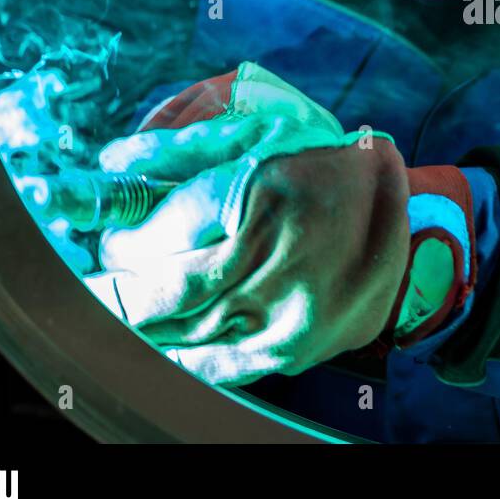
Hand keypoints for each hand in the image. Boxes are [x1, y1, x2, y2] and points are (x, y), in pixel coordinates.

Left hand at [84, 64, 410, 385]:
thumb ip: (187, 146)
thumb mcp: (263, 132)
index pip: (159, 236)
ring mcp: (288, 313)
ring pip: (188, 333)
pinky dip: (180, 359)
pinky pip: (220, 366)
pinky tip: (157, 348)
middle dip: (116, 293)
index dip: (120, 244)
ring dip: (142, 327)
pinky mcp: (296, 346)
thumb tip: (114, 163)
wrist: (408, 215)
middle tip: (91, 286)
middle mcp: (276, 261)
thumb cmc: (325, 164)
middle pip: (166, 293)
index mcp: (263, 196)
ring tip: (116, 313)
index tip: (109, 242)